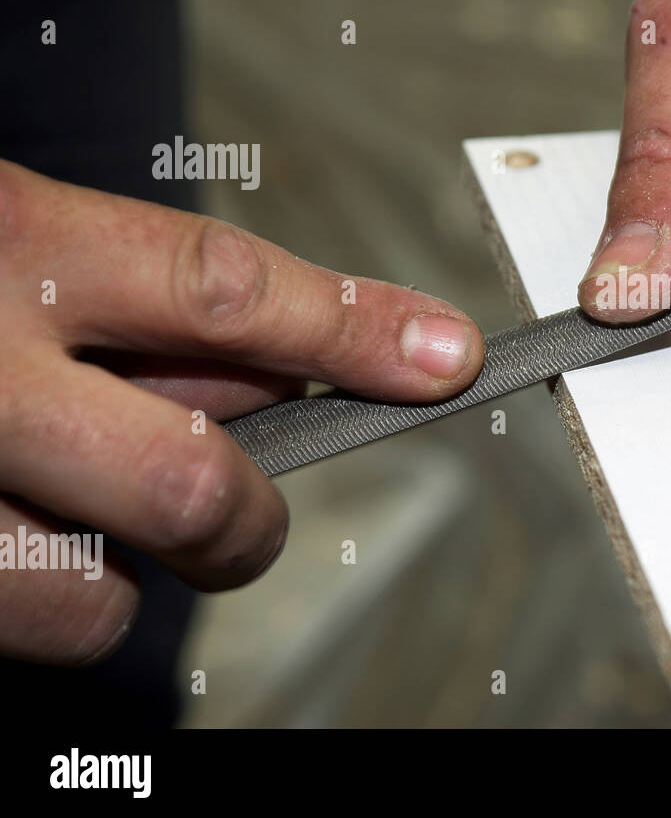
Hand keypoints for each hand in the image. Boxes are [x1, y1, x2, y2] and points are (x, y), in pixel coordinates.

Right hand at [0, 160, 483, 662]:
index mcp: (4, 242)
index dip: (353, 326)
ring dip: (116, 573)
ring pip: (87, 594)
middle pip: (183, 480)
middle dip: (243, 515)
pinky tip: (3, 527)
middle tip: (243, 510)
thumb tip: (291, 370)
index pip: (223, 288)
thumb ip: (138, 306)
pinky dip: (34, 593)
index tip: (445, 356)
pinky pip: (11, 618)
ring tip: (66, 513)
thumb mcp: (12, 235)